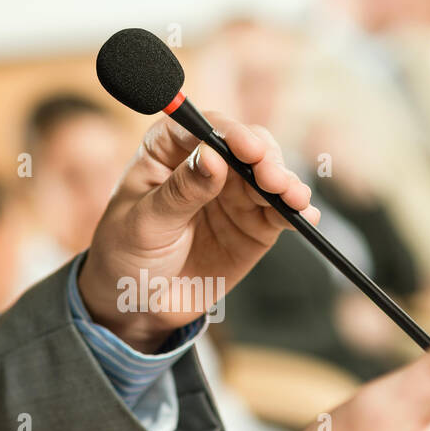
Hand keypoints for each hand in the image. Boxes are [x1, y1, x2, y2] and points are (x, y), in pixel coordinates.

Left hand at [78, 111, 318, 351]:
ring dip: (285, 181)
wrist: (138, 304)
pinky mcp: (253, 226)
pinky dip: (296, 211)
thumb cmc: (126, 254)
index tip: (244, 148)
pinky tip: (303, 214)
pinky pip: (279, 212)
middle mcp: (204, 164)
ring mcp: (232, 194)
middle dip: (263, 155)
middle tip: (271, 177)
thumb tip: (212, 156)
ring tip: (290, 196)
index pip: (201, 126)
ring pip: (268, 174)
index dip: (227, 131)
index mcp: (165, 151)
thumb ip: (180, 192)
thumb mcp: (145, 223)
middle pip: (244, 144)